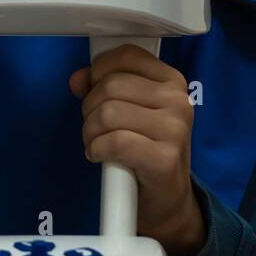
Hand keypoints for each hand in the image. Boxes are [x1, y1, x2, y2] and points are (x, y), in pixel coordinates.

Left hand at [68, 44, 205, 255]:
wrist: (166, 199)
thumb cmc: (146, 150)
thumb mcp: (128, 112)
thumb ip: (101, 88)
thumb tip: (78, 78)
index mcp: (172, 81)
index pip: (125, 56)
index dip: (98, 72)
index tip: (94, 92)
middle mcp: (178, 101)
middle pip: (110, 86)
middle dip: (90, 109)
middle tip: (96, 128)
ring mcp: (174, 130)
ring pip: (107, 113)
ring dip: (90, 133)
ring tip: (99, 144)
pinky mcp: (164, 158)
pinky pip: (113, 142)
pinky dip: (97, 150)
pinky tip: (101, 156)